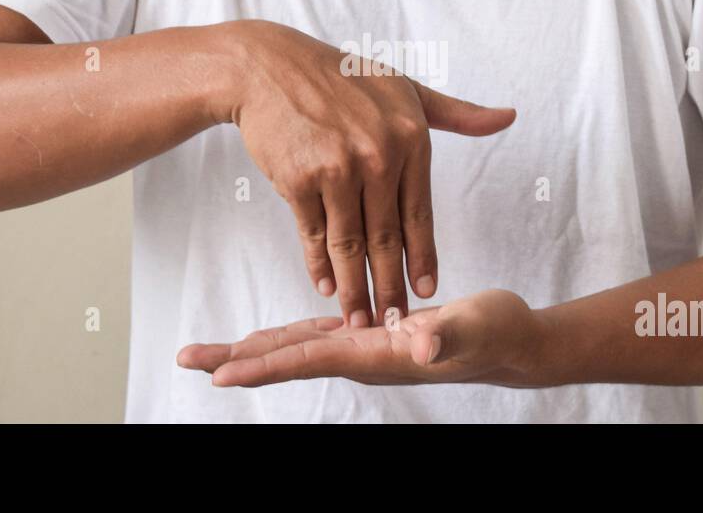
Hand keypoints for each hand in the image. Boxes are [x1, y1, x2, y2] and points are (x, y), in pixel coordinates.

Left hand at [177, 289, 545, 387]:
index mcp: (377, 354)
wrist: (514, 343)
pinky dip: (288, 338)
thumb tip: (418, 342)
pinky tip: (273, 337)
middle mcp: (361, 356)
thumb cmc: (498, 334)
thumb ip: (446, 335)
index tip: (218, 375)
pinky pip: (317, 339)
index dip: (263, 366)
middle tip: (187, 357)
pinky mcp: (373, 335)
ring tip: (214, 352)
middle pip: (287, 358)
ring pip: (297, 349)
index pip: (308, 360)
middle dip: (237, 359)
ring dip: (254, 350)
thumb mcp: (475, 327)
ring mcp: (365, 348)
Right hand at [221, 20, 515, 327]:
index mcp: (410, 137)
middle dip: (390, 286)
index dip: (423, 258)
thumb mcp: (406, 88)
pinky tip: (325, 287)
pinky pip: (313, 234)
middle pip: (386, 238)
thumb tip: (508, 116)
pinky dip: (318, 265)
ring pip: (351, 244)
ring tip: (359, 320)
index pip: (421, 213)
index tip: (428, 292)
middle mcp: (378, 155)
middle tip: (395, 322)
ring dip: (355, 288)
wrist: (270, 68)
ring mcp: (338, 169)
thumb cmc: (341, 78)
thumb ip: (456, 113)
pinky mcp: (299, 180)